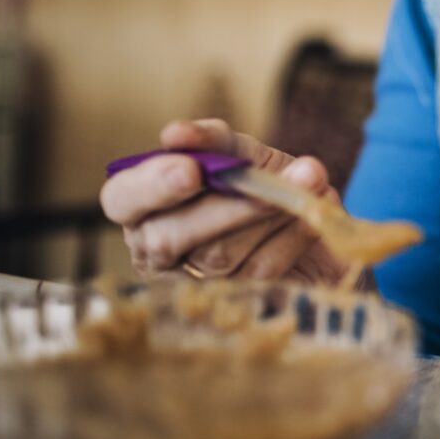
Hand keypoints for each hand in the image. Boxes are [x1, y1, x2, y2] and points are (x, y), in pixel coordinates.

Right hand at [100, 119, 348, 284]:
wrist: (317, 222)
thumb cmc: (265, 182)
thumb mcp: (244, 154)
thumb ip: (217, 142)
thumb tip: (176, 134)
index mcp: (144, 207)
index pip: (122, 199)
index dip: (152, 186)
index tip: (191, 170)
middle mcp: (158, 251)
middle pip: (169, 237)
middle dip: (224, 207)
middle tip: (266, 185)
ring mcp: (195, 285)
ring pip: (218, 255)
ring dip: (267, 214)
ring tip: (308, 180)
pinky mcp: (237, 304)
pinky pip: (260, 271)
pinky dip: (292, 235)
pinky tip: (312, 214)